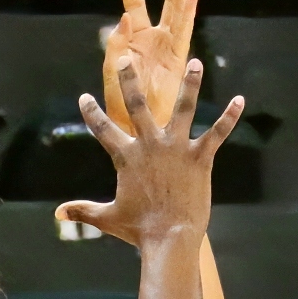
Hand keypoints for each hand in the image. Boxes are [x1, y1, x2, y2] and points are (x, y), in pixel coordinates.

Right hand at [56, 57, 242, 246]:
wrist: (169, 238)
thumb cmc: (138, 229)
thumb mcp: (107, 217)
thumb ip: (82, 210)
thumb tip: (57, 214)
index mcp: (126, 157)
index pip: (103, 129)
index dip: (91, 112)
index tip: (85, 97)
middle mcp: (150, 146)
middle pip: (137, 105)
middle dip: (130, 80)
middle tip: (126, 60)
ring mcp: (176, 149)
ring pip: (184, 108)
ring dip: (190, 84)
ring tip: (195, 63)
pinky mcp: (200, 158)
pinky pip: (217, 132)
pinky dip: (229, 117)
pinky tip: (240, 101)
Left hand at [103, 0, 196, 131]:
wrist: (133, 123)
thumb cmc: (119, 99)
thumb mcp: (112, 68)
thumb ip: (115, 43)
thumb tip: (123, 18)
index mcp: (135, 36)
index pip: (134, 2)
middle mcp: (155, 36)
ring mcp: (169, 46)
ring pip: (179, 10)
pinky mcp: (178, 59)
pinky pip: (184, 33)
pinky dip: (188, 15)